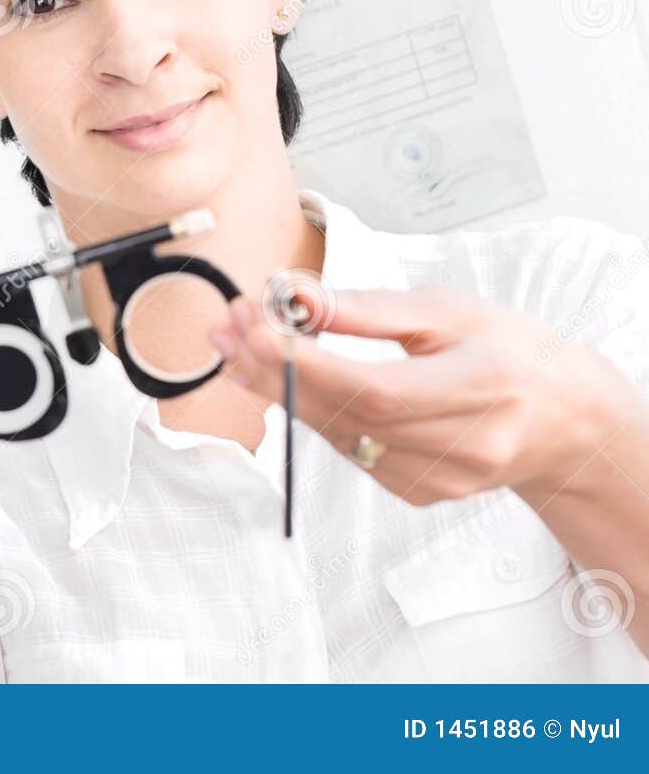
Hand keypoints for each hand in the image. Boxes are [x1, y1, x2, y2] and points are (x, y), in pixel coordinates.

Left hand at [208, 286, 629, 506]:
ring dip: (278, 390)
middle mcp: (467, 445)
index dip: (307, 365)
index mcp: (484, 387)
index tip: (253, 327)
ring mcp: (444, 479)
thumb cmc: (508, 350)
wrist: (564, 418)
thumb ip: (367, 309)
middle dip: (275, 370)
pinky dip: (311, 414)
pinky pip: (349, 451)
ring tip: (237, 345)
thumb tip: (294, 297)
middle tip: (227, 329)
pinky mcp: (421, 493)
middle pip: (348, 416)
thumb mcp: (447, 309)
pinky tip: (283, 379)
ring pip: (338, 437)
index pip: (376, 389)